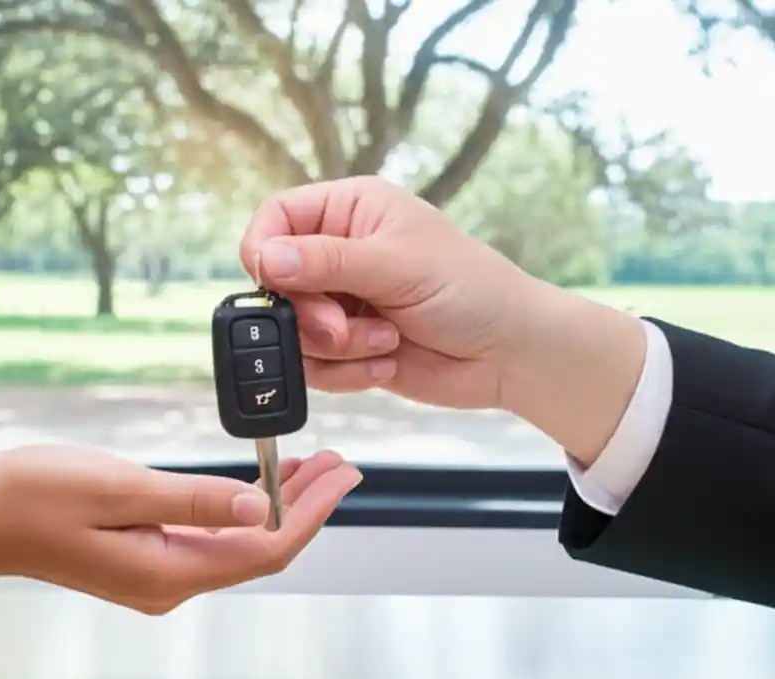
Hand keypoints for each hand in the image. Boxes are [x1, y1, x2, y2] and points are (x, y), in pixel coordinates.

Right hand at [0, 445, 359, 613]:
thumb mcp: (120, 488)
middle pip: (258, 549)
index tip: (344, 474)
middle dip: (305, 507)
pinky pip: (209, 539)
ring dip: (276, 505)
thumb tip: (263, 506)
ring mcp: (155, 575)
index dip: (312, 511)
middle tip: (341, 464)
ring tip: (311, 467)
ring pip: (237, 544)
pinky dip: (239, 510)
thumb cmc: (34, 496)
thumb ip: (195, 499)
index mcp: (168, 571)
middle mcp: (168, 583)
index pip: (265, 547)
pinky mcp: (142, 558)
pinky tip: (253, 485)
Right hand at [239, 176, 644, 464]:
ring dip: (336, 347)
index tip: (275, 284)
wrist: (510, 353)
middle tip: (344, 328)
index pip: (275, 218)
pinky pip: (313, 366)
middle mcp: (338, 253)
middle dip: (310, 315)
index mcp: (349, 210)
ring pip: (291, 332)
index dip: (264, 251)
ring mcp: (340, 302)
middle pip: (275, 284)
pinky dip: (347, 372)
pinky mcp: (347, 347)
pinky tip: (387, 363)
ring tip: (386, 342)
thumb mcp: (396, 265)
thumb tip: (264, 259)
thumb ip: (326, 261)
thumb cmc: (471, 290)